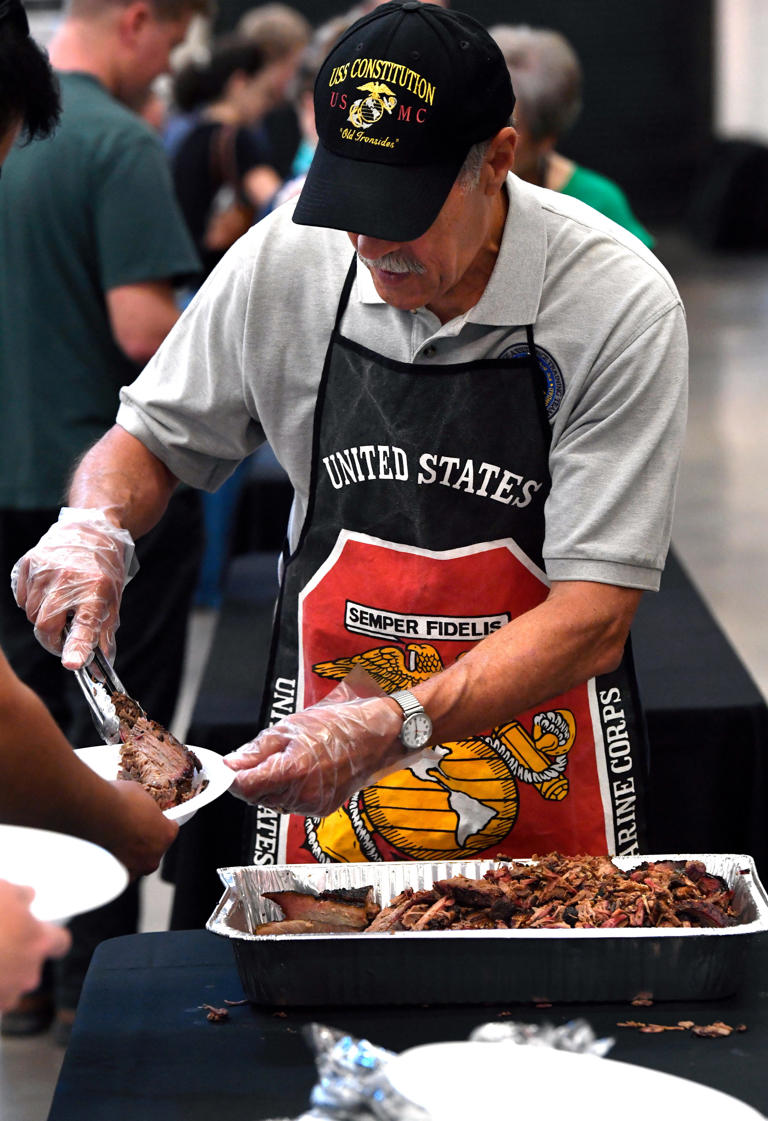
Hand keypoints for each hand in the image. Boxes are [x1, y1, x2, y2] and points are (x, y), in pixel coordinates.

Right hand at [0, 880, 70, 1011]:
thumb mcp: (3, 891)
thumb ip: (22, 895)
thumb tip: (28, 897)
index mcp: (38, 942)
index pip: (60, 942)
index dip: (49, 936)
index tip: (36, 931)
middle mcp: (28, 974)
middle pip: (31, 966)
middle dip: (17, 956)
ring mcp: (5, 996)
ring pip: (9, 986)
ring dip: (0, 975)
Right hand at [11, 508, 134, 668]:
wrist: (91, 530)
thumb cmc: (104, 569)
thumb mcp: (113, 600)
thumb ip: (105, 634)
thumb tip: (99, 667)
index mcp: (96, 588)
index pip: (85, 624)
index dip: (76, 646)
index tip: (71, 663)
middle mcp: (68, 577)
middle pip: (46, 626)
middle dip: (52, 640)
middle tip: (63, 638)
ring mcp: (44, 569)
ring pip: (32, 615)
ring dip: (44, 619)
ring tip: (60, 605)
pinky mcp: (28, 563)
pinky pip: (22, 600)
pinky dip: (33, 604)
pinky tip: (48, 591)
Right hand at [104, 781, 178, 876]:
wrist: (96, 813)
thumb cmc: (119, 801)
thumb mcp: (139, 794)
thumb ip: (144, 806)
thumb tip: (138, 805)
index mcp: (166, 834)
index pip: (170, 830)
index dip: (159, 823)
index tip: (149, 819)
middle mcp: (154, 855)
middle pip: (154, 850)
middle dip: (144, 841)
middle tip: (129, 830)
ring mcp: (136, 868)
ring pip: (137, 864)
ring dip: (129, 855)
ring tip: (114, 842)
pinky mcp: (117, 875)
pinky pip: (119, 872)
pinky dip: (114, 865)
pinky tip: (105, 854)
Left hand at [224, 685, 403, 817]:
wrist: (375, 737)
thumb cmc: (337, 725)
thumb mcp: (290, 727)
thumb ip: (258, 749)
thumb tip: (233, 762)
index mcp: (292, 770)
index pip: (245, 787)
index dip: (233, 777)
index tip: (230, 768)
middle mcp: (302, 794)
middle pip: (258, 797)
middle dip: (253, 780)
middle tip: (263, 757)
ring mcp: (313, 805)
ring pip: (274, 802)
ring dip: (272, 786)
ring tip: (290, 759)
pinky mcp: (322, 809)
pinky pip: (293, 804)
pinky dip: (290, 791)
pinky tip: (303, 772)